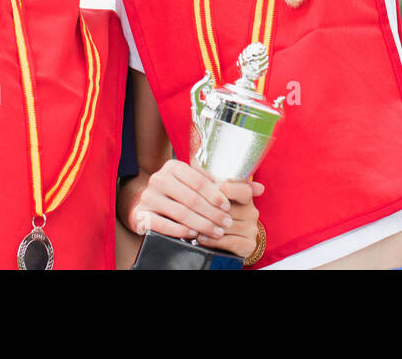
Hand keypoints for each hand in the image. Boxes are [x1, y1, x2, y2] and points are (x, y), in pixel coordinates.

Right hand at [129, 159, 265, 259]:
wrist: (144, 202)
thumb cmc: (179, 192)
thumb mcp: (198, 184)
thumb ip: (226, 184)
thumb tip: (260, 188)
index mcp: (173, 167)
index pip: (199, 180)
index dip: (215, 194)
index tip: (227, 206)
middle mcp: (159, 179)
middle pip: (191, 198)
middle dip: (212, 213)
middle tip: (226, 223)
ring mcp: (148, 197)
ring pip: (180, 212)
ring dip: (201, 224)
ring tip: (216, 231)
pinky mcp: (141, 214)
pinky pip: (162, 224)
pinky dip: (180, 230)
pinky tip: (193, 234)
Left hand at [195, 179, 263, 260]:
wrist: (236, 241)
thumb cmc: (222, 215)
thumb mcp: (219, 198)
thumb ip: (210, 184)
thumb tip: (195, 162)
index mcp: (246, 196)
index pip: (242, 189)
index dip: (225, 190)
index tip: (207, 190)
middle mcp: (252, 211)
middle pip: (230, 209)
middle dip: (209, 210)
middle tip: (191, 209)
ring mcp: (251, 229)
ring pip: (227, 226)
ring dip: (208, 226)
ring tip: (191, 226)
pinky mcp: (249, 245)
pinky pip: (230, 242)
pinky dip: (213, 240)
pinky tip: (201, 238)